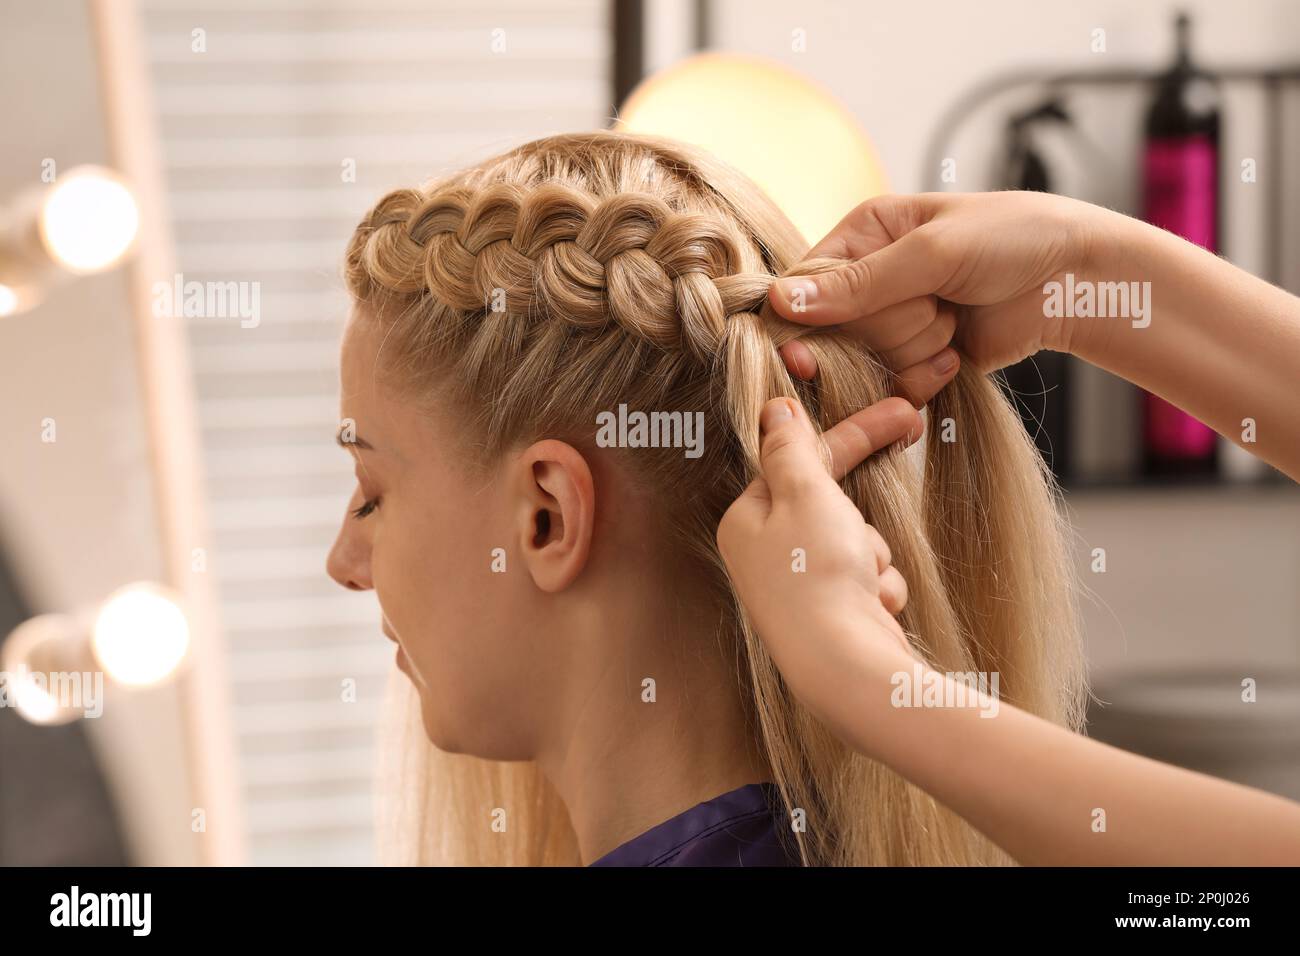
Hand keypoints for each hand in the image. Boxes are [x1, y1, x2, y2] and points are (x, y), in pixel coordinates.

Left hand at [716, 396, 920, 718]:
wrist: (845, 666)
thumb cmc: (818, 575)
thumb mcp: (804, 493)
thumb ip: (791, 448)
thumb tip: (773, 408)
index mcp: (745, 521)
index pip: (798, 462)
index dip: (852, 437)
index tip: (902, 414)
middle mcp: (764, 556)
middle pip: (830, 504)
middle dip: (860, 518)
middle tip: (888, 501)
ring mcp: (796, 589)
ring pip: (857, 542)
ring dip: (872, 554)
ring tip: (863, 579)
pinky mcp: (829, 615)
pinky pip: (867, 579)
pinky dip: (878, 587)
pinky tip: (872, 606)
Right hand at [768, 191, 1114, 398]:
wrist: (1077, 281)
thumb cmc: (1014, 239)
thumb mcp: (933, 252)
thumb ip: (859, 284)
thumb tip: (782, 301)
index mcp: (863, 234)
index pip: (805, 286)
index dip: (808, 321)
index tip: (807, 353)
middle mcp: (868, 279)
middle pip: (835, 332)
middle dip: (888, 328)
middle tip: (936, 304)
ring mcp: (893, 323)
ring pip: (866, 364)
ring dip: (914, 351)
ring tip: (954, 323)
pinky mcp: (917, 360)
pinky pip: (894, 389)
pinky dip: (924, 380)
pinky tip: (956, 357)